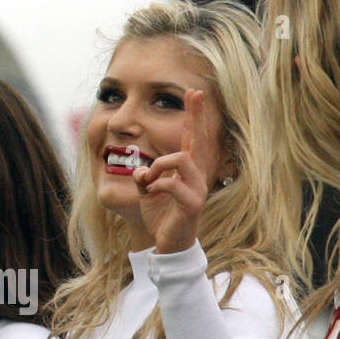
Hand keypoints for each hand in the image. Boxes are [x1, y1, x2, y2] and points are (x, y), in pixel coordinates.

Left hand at [133, 88, 209, 254]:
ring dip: (158, 165)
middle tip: (195, 93)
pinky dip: (156, 185)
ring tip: (148, 180)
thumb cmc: (161, 218)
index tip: (194, 93)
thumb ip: (143, 176)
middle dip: (197, 114)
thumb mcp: (147, 192)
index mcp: (187, 172)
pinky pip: (172, 183)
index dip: (194, 116)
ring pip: (182, 159)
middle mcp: (197, 177)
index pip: (193, 139)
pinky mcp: (193, 204)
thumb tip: (139, 169)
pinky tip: (149, 193)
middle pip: (200, 140)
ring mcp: (197, 189)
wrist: (167, 246)